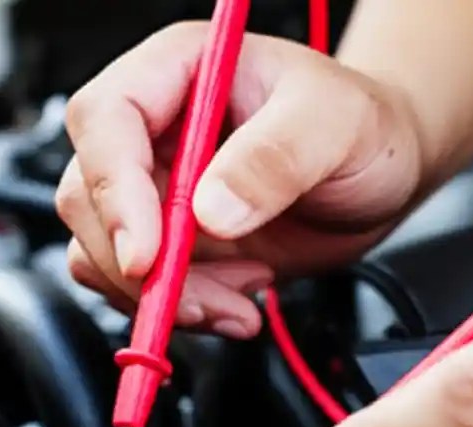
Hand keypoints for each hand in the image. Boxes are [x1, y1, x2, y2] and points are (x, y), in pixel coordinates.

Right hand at [56, 22, 430, 338]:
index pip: (105, 120)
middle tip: (200, 297)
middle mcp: (152, 128)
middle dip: (140, 264)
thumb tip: (210, 211)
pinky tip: (237, 302)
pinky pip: (136, 288)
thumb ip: (276, 158)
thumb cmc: (363, 126)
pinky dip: (180, 310)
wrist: (383, 173)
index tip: (147, 255)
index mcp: (177, 71)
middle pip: (89, 196)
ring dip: (163, 297)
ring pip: (104, 252)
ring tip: (239, 301)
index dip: (115, 191)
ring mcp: (154, 189)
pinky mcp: (168, 242)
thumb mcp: (337, 125)